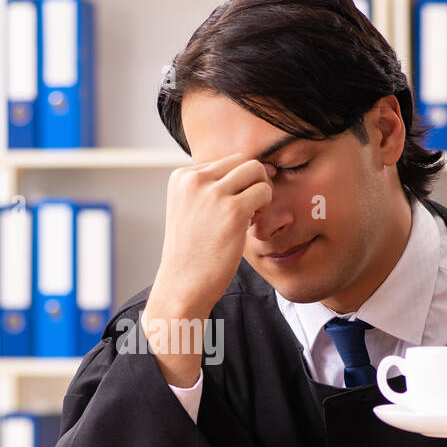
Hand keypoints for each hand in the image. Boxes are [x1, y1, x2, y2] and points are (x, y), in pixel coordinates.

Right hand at [143, 153, 274, 385]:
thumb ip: (210, 188)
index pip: (223, 162)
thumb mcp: (190, 210)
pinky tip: (251, 226)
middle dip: (252, 182)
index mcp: (181, 177)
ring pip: (256, 170)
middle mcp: (194, 179)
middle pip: (242, 161)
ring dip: (260, 191)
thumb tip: (254, 168)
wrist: (183, 286)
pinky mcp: (232, 210)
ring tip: (249, 217)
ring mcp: (212, 193)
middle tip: (248, 210)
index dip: (235, 184)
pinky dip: (265, 206)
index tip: (229, 210)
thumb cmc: (192, 253)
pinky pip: (264, 192)